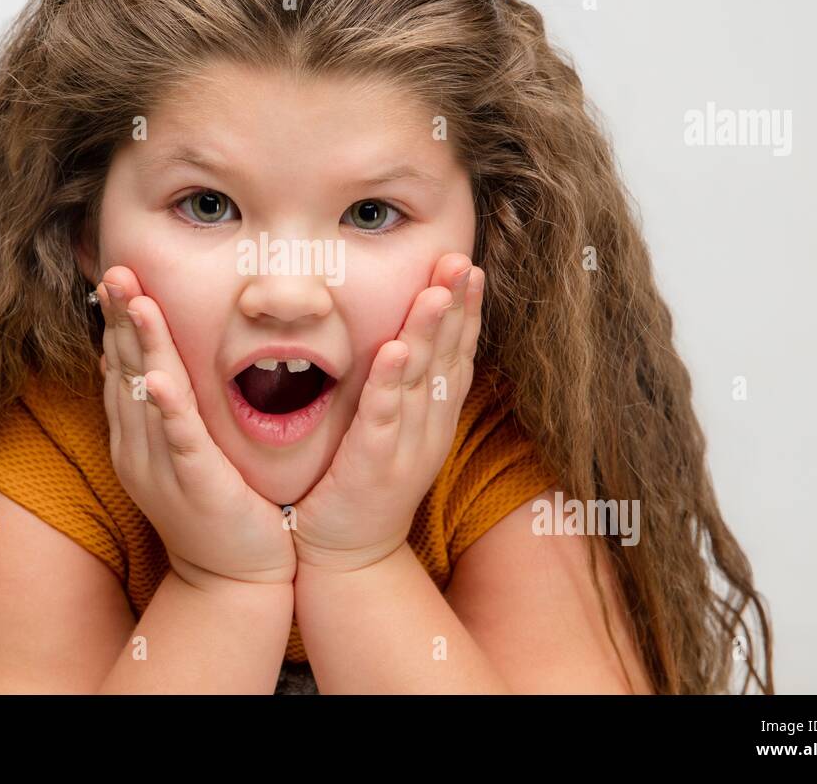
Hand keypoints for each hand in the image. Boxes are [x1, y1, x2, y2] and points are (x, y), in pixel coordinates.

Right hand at [95, 266, 297, 589]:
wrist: (232, 582)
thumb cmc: (212, 512)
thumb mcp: (177, 453)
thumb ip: (159, 409)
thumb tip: (134, 361)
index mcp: (136, 437)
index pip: (120, 367)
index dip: (118, 322)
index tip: (116, 278)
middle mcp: (139, 448)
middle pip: (124, 371)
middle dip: (121, 319)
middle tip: (115, 270)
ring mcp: (163, 466)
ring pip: (146, 394)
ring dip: (140, 345)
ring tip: (134, 300)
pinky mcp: (196, 484)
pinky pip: (180, 439)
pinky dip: (168, 407)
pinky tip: (159, 378)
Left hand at [289, 254, 483, 573]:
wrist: (348, 556)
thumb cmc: (363, 485)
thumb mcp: (394, 430)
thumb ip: (403, 388)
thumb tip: (410, 338)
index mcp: (435, 418)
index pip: (458, 354)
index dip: (466, 310)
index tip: (469, 266)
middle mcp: (429, 429)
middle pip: (449, 359)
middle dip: (456, 308)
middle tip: (462, 260)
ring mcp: (405, 448)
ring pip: (422, 382)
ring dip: (430, 334)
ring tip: (436, 292)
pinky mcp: (372, 467)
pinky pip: (383, 418)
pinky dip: (390, 383)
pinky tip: (394, 351)